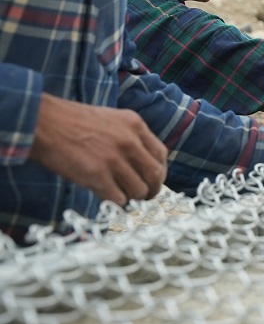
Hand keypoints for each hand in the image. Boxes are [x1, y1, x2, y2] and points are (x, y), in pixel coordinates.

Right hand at [30, 93, 167, 206]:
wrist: (42, 122)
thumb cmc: (71, 122)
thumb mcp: (110, 119)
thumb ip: (128, 136)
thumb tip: (139, 162)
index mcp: (135, 125)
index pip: (161, 154)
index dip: (160, 172)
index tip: (153, 181)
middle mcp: (129, 141)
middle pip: (154, 175)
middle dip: (152, 190)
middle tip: (144, 198)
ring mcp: (114, 158)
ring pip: (138, 190)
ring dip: (133, 199)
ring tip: (123, 200)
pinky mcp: (96, 175)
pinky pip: (117, 199)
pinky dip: (116, 204)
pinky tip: (108, 202)